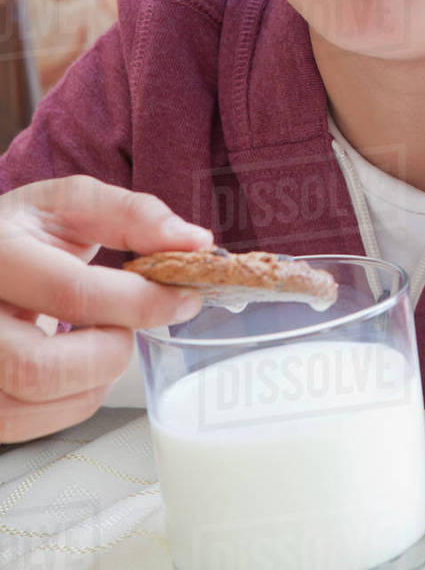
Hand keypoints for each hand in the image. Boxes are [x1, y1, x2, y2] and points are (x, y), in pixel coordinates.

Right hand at [0, 175, 213, 442]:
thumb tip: (196, 242)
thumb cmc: (24, 232)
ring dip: (93, 380)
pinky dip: (72, 400)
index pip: (72, 293)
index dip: (140, 302)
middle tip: (126, 327)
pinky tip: (77, 364)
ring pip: (33, 405)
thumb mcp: (72, 204)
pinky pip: (27, 424)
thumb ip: (135, 215)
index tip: (183, 298)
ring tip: (101, 340)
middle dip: (109, 352)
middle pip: (40, 368)